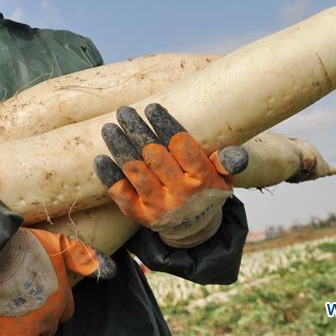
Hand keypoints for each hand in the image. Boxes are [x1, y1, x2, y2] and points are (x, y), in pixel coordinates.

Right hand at [0, 227, 115, 335]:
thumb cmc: (27, 248)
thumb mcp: (59, 244)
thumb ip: (81, 257)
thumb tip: (108, 269)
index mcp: (62, 298)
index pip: (66, 312)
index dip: (55, 305)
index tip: (42, 297)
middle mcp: (49, 317)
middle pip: (49, 326)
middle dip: (39, 318)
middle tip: (24, 305)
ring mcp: (29, 328)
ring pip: (31, 334)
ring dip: (22, 327)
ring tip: (9, 315)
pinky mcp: (6, 335)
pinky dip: (4, 332)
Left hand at [94, 104, 248, 246]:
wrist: (192, 227)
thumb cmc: (205, 190)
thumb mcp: (223, 178)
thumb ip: (228, 163)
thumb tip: (235, 154)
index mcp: (202, 180)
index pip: (181, 147)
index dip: (164, 125)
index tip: (151, 107)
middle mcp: (180, 194)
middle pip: (155, 156)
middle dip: (137, 130)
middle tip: (124, 112)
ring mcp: (157, 206)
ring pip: (135, 172)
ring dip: (120, 147)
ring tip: (109, 128)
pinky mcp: (139, 215)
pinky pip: (121, 194)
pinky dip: (109, 176)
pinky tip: (100, 158)